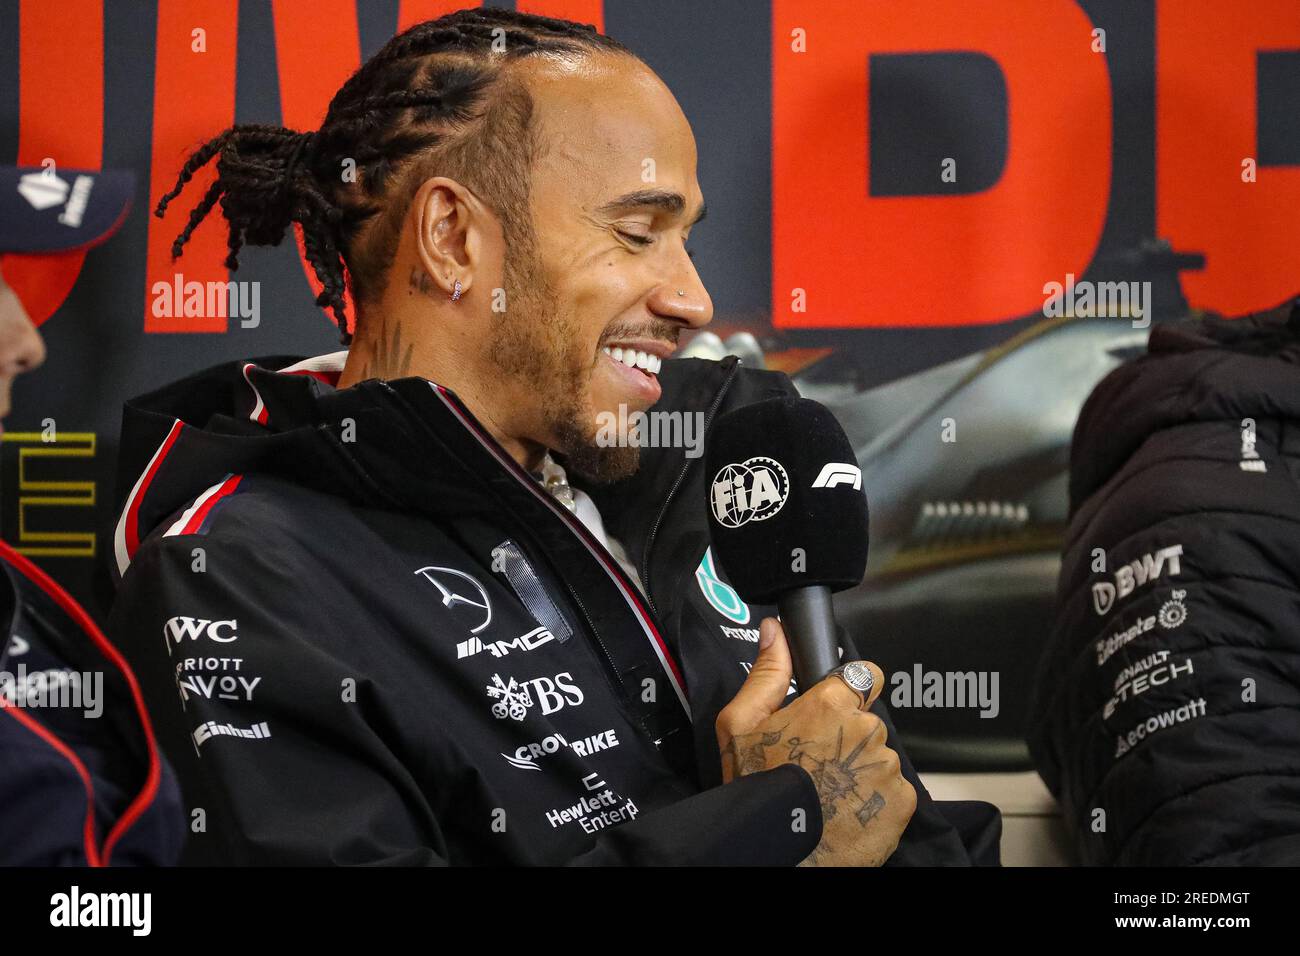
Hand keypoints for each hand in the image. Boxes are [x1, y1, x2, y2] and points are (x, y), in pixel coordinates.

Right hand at [715, 617, 915, 865]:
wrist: (775, 849)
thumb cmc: (756, 786)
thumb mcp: (741, 723)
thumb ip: (768, 672)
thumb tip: (775, 630)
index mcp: (831, 703)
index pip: (866, 675)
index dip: (852, 689)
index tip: (837, 709)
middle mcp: (866, 729)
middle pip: (868, 722)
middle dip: (849, 738)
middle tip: (817, 764)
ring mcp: (887, 766)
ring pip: (880, 758)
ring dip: (861, 772)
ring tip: (829, 794)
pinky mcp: (902, 802)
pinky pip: (894, 792)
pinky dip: (876, 802)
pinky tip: (846, 813)